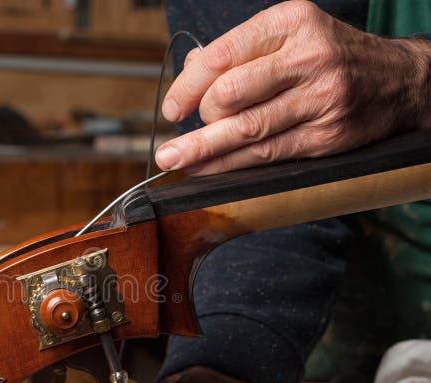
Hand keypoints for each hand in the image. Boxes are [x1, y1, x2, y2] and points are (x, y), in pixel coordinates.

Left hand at [156, 0, 430, 174]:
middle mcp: (307, 58)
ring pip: (246, 129)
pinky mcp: (326, 136)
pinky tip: (207, 169)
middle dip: (199, 119)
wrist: (399, 81)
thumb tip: (190, 71)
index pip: (222, 55)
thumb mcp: (289, 35)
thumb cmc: (329, 56)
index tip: (172, 108)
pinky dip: (230, 164)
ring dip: (203, 149)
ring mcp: (320, 98)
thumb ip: (239, 52)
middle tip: (181, 136)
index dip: (187, 86)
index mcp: (290, 24)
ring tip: (174, 160)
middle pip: (230, 94)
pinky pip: (267, 154)